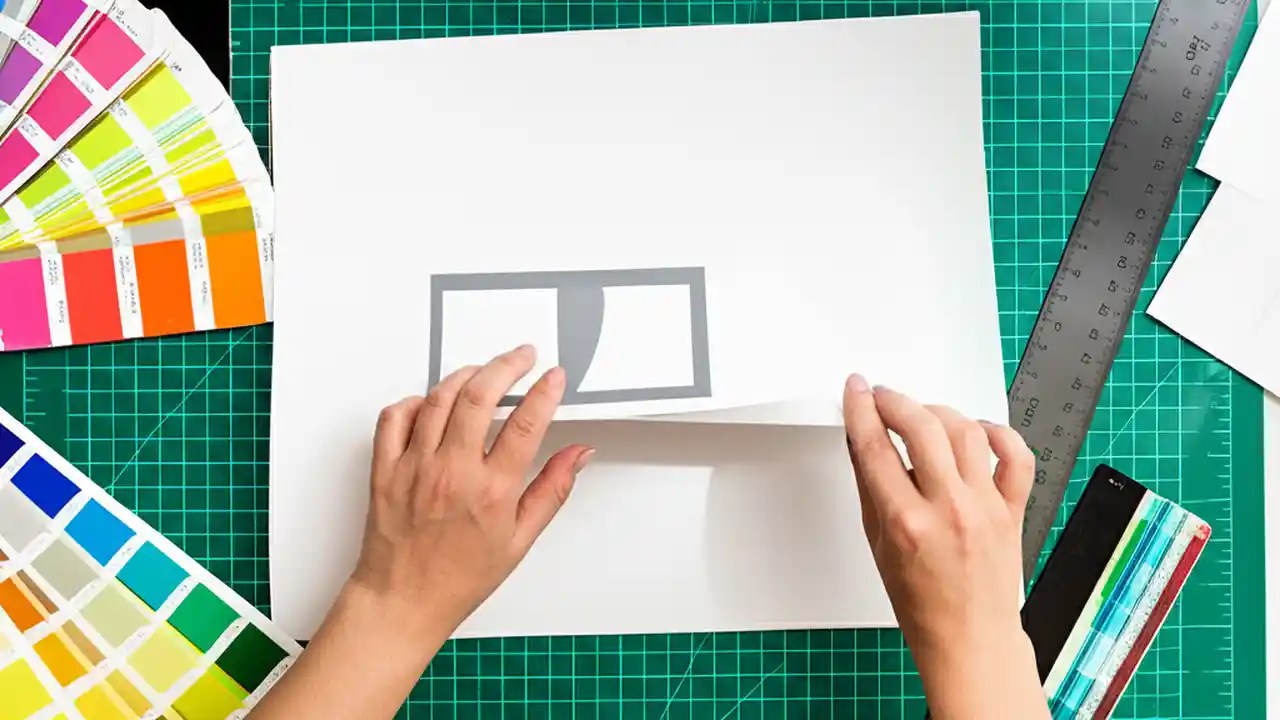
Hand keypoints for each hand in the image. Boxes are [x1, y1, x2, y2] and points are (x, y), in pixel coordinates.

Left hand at [349, 344, 593, 639]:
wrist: (402, 600)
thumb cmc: (458, 578)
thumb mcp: (520, 539)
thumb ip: (551, 489)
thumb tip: (578, 454)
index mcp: (491, 492)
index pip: (525, 423)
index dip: (543, 391)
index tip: (553, 377)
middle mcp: (452, 473)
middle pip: (480, 395)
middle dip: (506, 365)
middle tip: (521, 357)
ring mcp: (414, 467)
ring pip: (439, 397)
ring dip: (466, 375)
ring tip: (483, 373)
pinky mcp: (385, 468)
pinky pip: (395, 416)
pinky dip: (416, 400)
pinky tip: (433, 403)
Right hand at [842, 374, 1047, 718]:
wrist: (970, 640)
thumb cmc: (921, 604)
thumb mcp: (878, 544)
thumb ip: (871, 487)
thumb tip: (863, 441)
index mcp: (905, 523)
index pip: (875, 447)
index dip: (861, 409)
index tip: (856, 390)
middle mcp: (948, 510)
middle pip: (921, 427)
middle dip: (895, 401)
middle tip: (882, 397)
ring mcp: (986, 508)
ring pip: (965, 431)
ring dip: (938, 411)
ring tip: (922, 414)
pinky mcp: (1015, 510)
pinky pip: (1016, 456)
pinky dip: (998, 433)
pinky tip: (977, 431)